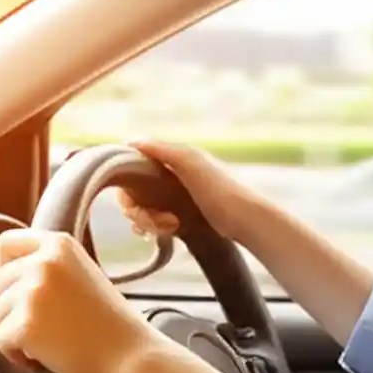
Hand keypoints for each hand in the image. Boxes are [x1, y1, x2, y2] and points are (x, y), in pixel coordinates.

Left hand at [0, 228, 163, 372]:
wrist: (131, 358)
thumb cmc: (113, 327)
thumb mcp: (84, 275)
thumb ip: (51, 268)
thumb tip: (13, 277)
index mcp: (59, 245)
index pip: (7, 243)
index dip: (7, 268)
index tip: (19, 288)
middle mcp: (43, 262)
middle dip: (11, 307)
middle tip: (42, 324)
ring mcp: (32, 292)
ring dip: (15, 333)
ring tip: (49, 341)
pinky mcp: (24, 325)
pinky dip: (16, 355)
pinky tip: (45, 357)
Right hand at [117, 140, 263, 240]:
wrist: (245, 219)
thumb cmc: (220, 189)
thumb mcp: (190, 162)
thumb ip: (162, 150)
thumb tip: (132, 141)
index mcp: (173, 157)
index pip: (133, 166)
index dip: (127, 185)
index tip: (132, 199)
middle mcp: (170, 174)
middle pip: (134, 193)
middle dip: (139, 210)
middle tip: (154, 222)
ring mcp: (174, 196)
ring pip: (143, 209)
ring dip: (149, 221)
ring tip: (170, 227)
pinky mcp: (180, 215)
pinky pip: (154, 221)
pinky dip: (156, 227)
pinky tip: (169, 232)